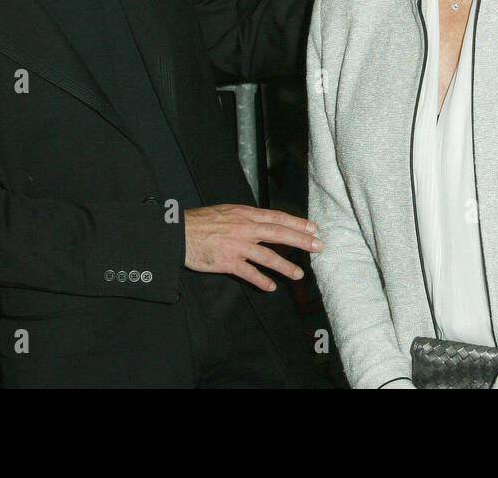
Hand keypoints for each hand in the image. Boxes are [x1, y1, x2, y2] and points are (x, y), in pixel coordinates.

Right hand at [184, 204, 322, 291]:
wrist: (178, 233)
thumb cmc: (201, 221)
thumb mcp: (227, 211)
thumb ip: (246, 217)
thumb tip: (263, 222)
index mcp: (246, 214)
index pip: (277, 217)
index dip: (297, 223)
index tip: (313, 229)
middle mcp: (245, 228)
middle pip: (279, 233)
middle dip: (301, 240)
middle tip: (319, 246)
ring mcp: (237, 246)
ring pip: (268, 256)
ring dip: (285, 266)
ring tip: (299, 275)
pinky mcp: (228, 262)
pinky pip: (249, 273)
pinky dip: (261, 281)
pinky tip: (271, 287)